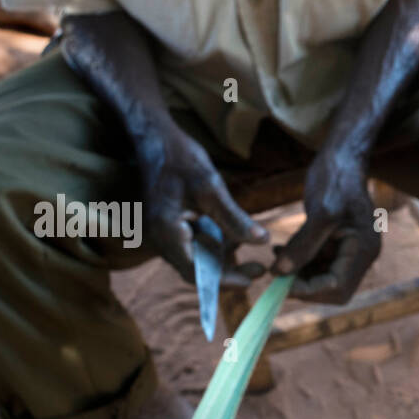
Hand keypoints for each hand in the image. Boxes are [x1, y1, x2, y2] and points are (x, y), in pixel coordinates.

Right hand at [136, 121, 269, 285]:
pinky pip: (195, 244)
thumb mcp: (211, 187)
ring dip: (223, 257)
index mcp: (167, 232)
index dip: (224, 281)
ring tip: (250, 242)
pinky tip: (235, 233)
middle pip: (197, 270)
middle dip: (228, 271)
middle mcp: (161, 238)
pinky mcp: (171, 226)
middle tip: (259, 268)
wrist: (155, 137)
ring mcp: (165, 233)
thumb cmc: (179, 158)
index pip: (196, 273)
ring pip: (197, 258)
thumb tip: (262, 241)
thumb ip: (235, 218)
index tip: (251, 280)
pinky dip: (215, 243)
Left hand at [271, 153, 379, 303]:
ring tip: (275, 260)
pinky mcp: (339, 243)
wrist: (343, 156)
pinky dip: (299, 262)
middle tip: (276, 274)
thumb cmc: (336, 178)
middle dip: (304, 285)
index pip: (337, 288)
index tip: (280, 281)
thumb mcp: (320, 212)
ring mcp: (351, 250)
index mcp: (364, 250)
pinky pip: (319, 263)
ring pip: (323, 278)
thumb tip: (281, 274)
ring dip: (298, 274)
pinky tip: (280, 250)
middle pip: (333, 289)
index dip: (309, 290)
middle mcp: (362, 255)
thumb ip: (302, 246)